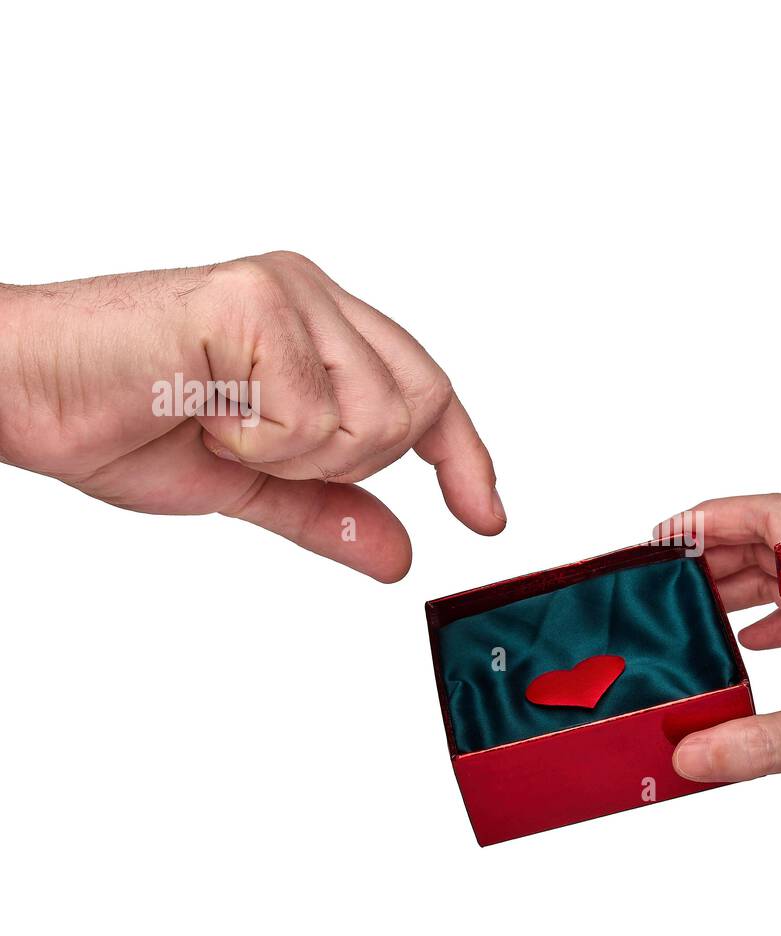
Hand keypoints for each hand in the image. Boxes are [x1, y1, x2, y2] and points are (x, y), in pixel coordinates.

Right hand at [0, 251, 503, 580]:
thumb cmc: (119, 418)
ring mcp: (286, 291)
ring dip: (293, 454)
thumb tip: (400, 552)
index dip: (464, 459)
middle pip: (414, 410)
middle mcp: (314, 296)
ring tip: (222, 425)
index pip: (428, 394)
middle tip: (257, 449)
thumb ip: (327, 509)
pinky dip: (253, 441)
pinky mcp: (251, 299)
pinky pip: (307, 414)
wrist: (21, 392)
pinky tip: (202, 412)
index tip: (485, 516)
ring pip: (371, 418)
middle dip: (343, 463)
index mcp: (321, 328)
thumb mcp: (250, 484)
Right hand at [653, 495, 780, 809]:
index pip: (773, 519)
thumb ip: (760, 744)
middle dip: (719, 554)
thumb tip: (691, 753)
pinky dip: (774, 622)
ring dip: (742, 587)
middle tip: (668, 576)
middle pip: (775, 545)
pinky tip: (751, 643)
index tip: (669, 536)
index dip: (716, 518)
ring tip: (696, 605)